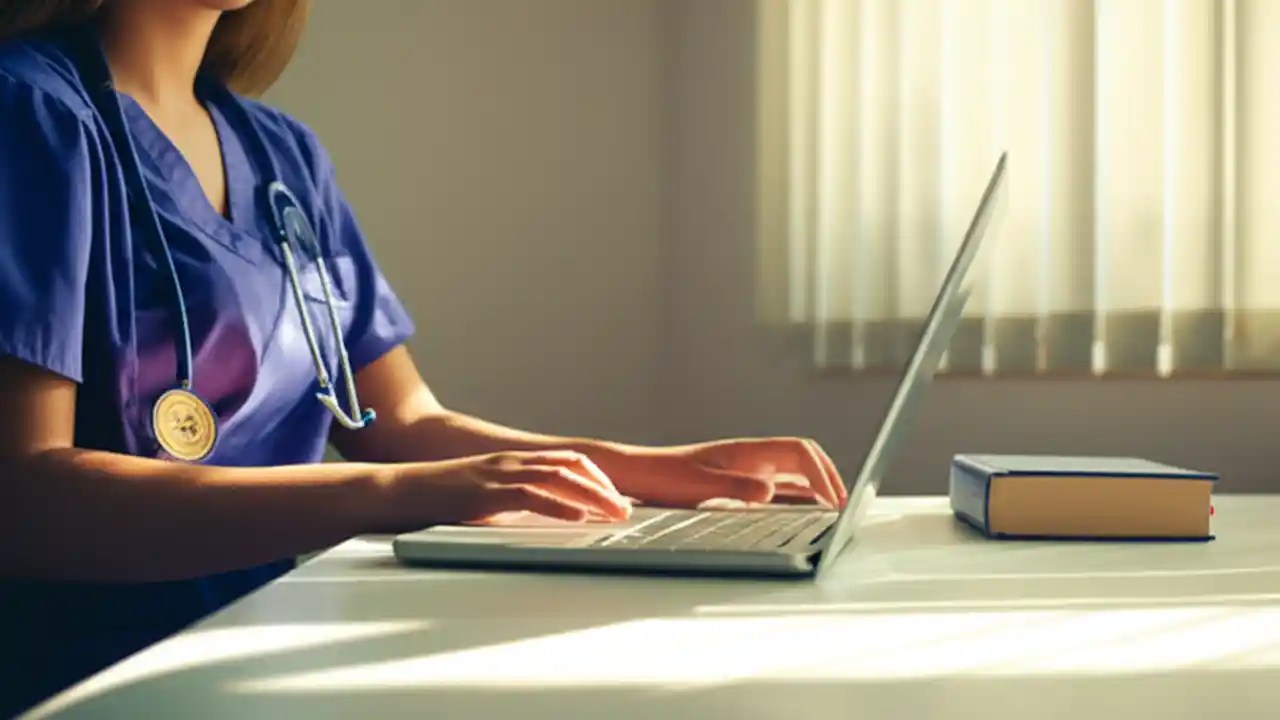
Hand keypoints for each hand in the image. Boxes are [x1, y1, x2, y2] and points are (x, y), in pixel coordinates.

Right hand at [379, 450, 632, 528]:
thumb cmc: (434, 500)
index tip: (618, 498)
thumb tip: (537, 520)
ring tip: (615, 513)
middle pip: (571, 466)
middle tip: (627, 509)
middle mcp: (510, 462)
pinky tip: (577, 516)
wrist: (395, 490)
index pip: (566, 462)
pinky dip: (559, 505)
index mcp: (512, 463)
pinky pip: (531, 495)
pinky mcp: (485, 492)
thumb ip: (510, 504)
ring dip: (593, 496)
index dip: (597, 478)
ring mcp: (498, 474)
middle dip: (605, 486)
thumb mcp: (482, 500)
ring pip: (559, 477)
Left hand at [597, 438, 846, 509]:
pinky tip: (803, 514)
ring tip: (834, 510)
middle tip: (845, 505)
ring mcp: (745, 469)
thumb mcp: (699, 485)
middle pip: (803, 458)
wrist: (637, 474)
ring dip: (816, 487)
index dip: (822, 473)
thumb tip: (770, 492)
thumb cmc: (663, 477)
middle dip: (828, 477)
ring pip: (793, 473)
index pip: (799, 451)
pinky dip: (797, 497)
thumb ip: (736, 488)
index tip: (834, 499)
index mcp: (746, 451)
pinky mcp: (737, 484)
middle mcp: (750, 457)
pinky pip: (778, 487)